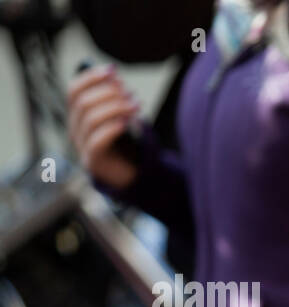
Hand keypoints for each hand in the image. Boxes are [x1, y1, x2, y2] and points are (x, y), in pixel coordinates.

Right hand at [67, 65, 141, 190]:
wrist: (128, 175)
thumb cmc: (124, 142)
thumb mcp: (119, 116)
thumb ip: (113, 97)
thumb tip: (112, 72)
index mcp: (78, 114)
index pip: (74, 90)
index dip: (91, 77)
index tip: (113, 71)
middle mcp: (75, 128)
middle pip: (84, 102)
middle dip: (109, 93)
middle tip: (132, 94)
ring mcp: (81, 145)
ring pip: (91, 119)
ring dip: (116, 108)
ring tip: (137, 107)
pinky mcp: (93, 160)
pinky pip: (96, 141)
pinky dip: (111, 128)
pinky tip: (126, 123)